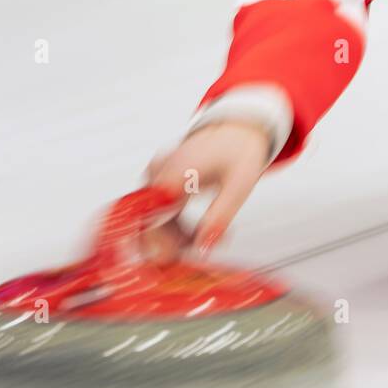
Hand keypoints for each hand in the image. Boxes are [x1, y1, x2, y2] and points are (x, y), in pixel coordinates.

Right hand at [140, 120, 273, 264]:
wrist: (239, 126)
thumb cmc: (239, 148)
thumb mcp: (237, 186)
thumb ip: (219, 218)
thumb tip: (204, 248)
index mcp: (174, 171)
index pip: (150, 216)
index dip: (156, 243)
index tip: (169, 261)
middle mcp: (159, 172)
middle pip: (147, 219)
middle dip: (168, 243)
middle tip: (192, 257)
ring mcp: (158, 174)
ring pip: (152, 217)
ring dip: (174, 236)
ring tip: (205, 240)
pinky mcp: (161, 179)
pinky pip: (158, 210)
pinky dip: (174, 225)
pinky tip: (195, 232)